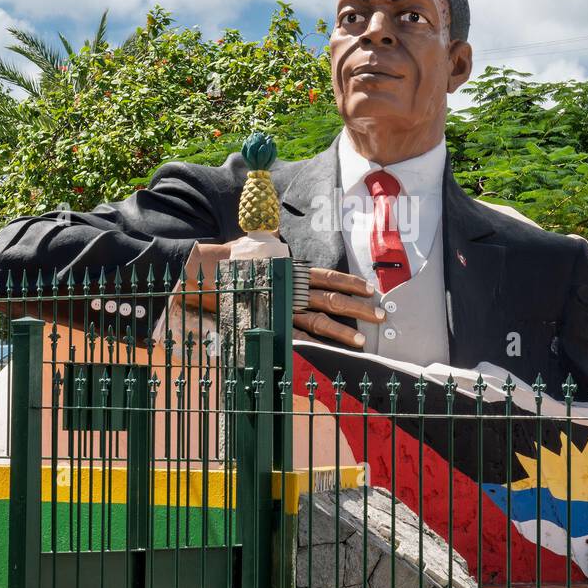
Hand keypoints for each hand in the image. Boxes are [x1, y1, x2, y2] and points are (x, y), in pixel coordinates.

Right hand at [178, 240, 384, 348]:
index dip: (351, 284)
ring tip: (361, 342)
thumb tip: (277, 234)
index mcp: (293, 271)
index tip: (371, 290)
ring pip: (319, 322)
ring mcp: (284, 308)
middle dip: (358, 309)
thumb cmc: (234, 261)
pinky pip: (295, 337)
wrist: (208, 275)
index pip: (329, 277)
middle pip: (332, 300)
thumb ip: (273, 244)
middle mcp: (293, 289)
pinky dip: (313, 345)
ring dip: (342, 333)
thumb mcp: (258, 246)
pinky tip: (329, 352)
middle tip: (379, 316)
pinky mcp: (272, 323)